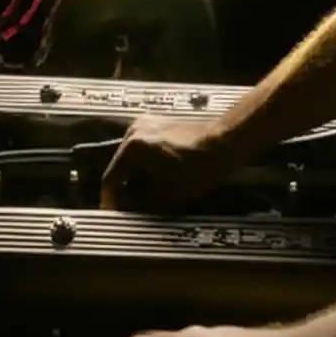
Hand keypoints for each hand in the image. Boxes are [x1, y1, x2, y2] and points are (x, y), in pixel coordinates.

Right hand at [100, 117, 234, 211]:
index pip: (111, 179)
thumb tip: (123, 207)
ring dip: (135, 175)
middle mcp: (132, 131)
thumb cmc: (196, 171)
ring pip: (131, 157)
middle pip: (119, 166)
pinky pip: (143, 148)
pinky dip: (145, 163)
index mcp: (131, 148)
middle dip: (124, 187)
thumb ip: (138, 203)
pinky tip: (156, 176)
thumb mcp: (165, 196)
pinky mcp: (157, 122)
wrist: (224, 142)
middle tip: (130, 206)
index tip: (113, 214)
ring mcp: (144, 123)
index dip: (111, 200)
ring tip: (144, 193)